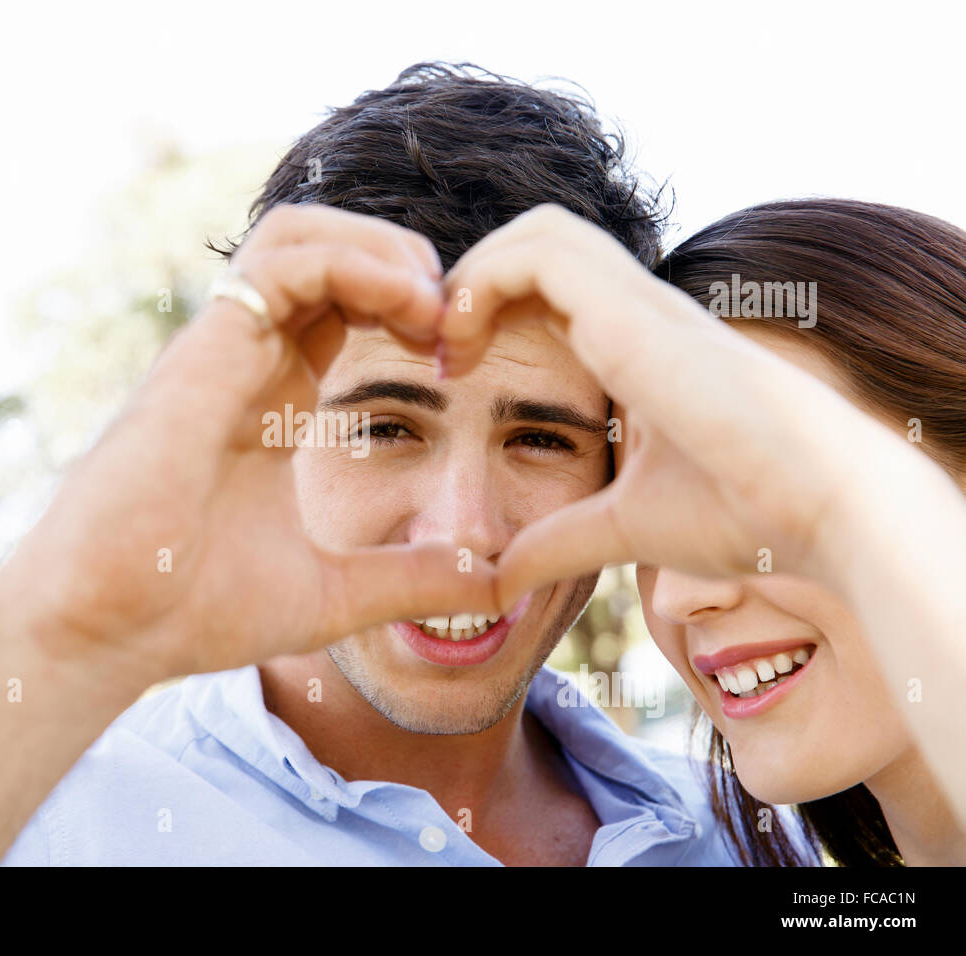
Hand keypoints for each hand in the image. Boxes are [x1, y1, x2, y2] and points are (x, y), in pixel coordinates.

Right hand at [0, 204, 500, 682]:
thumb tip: (491, 583)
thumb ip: (410, 579)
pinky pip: (281, 261)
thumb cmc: (193, 610)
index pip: (344, 306)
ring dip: (381, 247)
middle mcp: (248, 361)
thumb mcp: (335, 594)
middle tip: (456, 318)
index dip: (408, 308)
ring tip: (434, 301)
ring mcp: (222, 349)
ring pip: (300, 234)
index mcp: (273, 401)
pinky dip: (353, 261)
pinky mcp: (203, 350)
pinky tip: (405, 305)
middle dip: (403, 262)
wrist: (105, 629)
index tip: (459, 356)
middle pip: (327, 253)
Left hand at [437, 204, 907, 605]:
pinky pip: (540, 252)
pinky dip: (485, 278)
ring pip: (539, 232)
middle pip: (539, 244)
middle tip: (440, 349)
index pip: (550, 292)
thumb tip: (498, 580)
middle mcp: (635, 315)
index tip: (451, 373)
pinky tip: (462, 342)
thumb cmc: (747, 514)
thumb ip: (558, 544)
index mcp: (634, 351)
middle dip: (474, 281)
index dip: (490, 313)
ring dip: (476, 275)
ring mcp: (637, 305)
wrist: (820, 508)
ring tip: (446, 343)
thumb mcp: (622, 527)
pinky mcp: (633, 312)